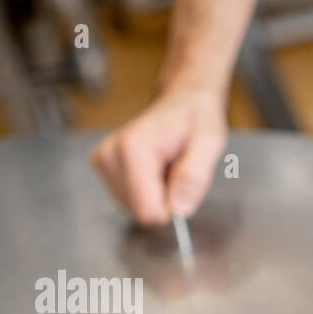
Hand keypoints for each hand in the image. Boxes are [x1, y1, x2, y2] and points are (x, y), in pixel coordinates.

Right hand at [90, 87, 226, 224]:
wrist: (183, 101)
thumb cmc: (196, 119)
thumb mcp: (209, 143)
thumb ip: (194, 177)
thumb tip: (179, 210)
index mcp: (133, 149)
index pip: (148, 211)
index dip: (172, 206)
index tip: (182, 182)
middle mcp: (110, 154)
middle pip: (140, 211)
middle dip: (164, 199)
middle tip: (176, 171)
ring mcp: (103, 160)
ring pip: (134, 208)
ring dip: (157, 194)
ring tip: (167, 167)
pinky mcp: (104, 166)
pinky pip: (130, 199)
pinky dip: (148, 190)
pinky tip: (157, 169)